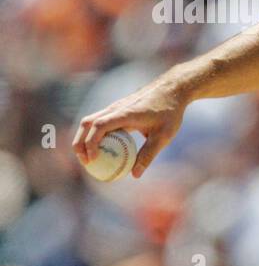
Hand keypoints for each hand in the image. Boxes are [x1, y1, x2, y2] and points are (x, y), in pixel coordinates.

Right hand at [73, 74, 190, 178]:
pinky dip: (95, 135)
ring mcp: (114, 107)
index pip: (99, 126)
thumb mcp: (163, 136)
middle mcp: (115, 108)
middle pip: (87, 123)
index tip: (92, 160)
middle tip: (85, 163)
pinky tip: (102, 150)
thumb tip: (135, 175)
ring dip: (84, 138)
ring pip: (90, 121)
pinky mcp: (117, 109)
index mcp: (125, 113)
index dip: (91, 143)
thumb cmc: (170, 112)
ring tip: (88, 159)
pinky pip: (100, 121)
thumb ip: (148, 155)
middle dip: (80, 143)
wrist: (172, 89)